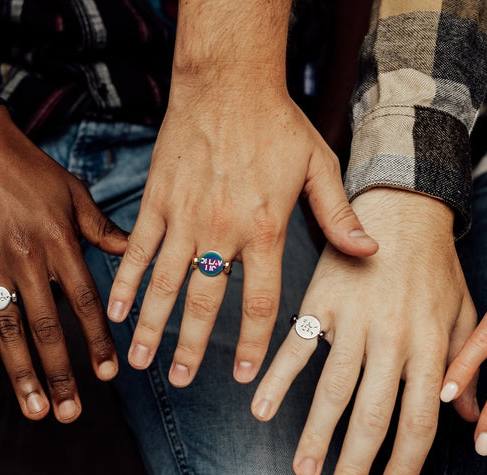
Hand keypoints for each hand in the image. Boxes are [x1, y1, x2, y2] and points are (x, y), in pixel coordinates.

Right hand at [0, 107, 128, 422]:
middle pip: (47, 326)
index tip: (106, 375)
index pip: (84, 301)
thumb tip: (133, 248)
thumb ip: (100, 227)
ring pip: (6, 327)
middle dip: (61, 373)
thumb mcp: (72, 191)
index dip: (96, 340)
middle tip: (71, 413)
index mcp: (58, 241)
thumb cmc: (26, 165)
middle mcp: (25, 255)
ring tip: (34, 410)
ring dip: (20, 373)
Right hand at [106, 92, 376, 387]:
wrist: (227, 81)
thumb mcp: (320, 167)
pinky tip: (116, 310)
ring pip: (165, 282)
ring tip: (141, 360)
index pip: (259, 301)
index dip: (253, 344)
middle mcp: (221, 229)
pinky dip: (126, 281)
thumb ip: (339, 215)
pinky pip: (138, 249)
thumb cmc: (277, 122)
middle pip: (204, 302)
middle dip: (190, 347)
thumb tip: (369, 253)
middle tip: (181, 380)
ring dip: (151, 326)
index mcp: (265, 228)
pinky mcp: (157, 200)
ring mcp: (184, 216)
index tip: (246, 377)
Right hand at [252, 188, 475, 474]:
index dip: (405, 464)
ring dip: (316, 435)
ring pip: (333, 389)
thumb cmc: (435, 263)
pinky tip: (260, 409)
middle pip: (374, 415)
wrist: (402, 203)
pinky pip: (296, 347)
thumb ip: (467, 368)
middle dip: (357, 465)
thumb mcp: (464, 312)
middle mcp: (393, 339)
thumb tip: (469, 422)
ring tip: (304, 474)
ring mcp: (354, 320)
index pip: (419, 419)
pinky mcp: (321, 300)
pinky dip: (276, 378)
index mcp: (431, 346)